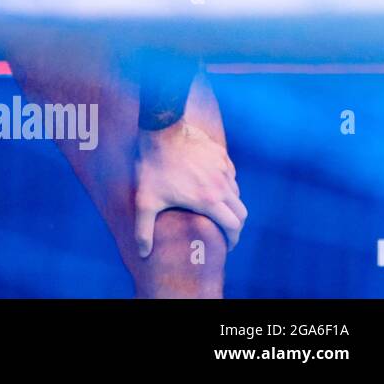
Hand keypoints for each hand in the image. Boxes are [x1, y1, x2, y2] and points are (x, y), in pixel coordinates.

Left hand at [133, 121, 247, 257]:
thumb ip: (144, 230)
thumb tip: (143, 253)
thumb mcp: (145, 200)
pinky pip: (230, 175)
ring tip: (217, 209)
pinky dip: (226, 184)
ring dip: (231, 204)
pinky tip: (212, 185)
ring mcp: (223, 169)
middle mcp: (222, 186)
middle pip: (241, 212)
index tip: (227, 245)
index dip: (232, 239)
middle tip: (226, 231)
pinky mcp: (221, 155)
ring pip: (237, 193)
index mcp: (209, 201)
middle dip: (236, 225)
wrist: (160, 129)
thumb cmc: (152, 166)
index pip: (233, 226)